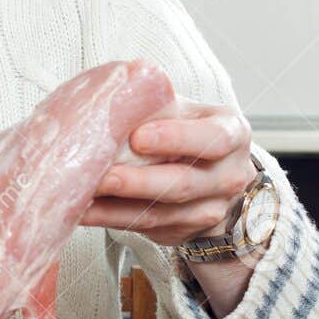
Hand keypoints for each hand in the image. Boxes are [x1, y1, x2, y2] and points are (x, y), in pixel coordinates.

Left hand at [81, 103, 255, 246]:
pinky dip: (113, 218)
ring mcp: (212, 208)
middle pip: (184, 183)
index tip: (138, 137)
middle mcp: (229, 175)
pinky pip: (147, 227)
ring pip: (162, 212)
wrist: (213, 173)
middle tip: (104, 176)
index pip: (213, 138)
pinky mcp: (187, 230)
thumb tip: (114, 88)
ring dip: (118, 206)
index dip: (176, 138)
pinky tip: (87, 211)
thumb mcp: (185, 111)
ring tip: (86, 195)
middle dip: (139, 181)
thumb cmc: (189, 131)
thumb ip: (159, 103)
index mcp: (232, 133)